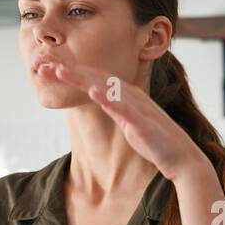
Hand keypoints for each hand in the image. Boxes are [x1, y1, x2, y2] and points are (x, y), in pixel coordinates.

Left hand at [47, 61, 205, 182]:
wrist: (182, 159)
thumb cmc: (155, 142)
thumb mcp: (128, 121)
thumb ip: (114, 109)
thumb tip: (98, 99)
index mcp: (125, 95)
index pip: (93, 78)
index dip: (70, 72)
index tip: (47, 69)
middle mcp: (130, 96)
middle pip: (95, 77)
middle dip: (68, 70)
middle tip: (42, 65)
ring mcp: (137, 108)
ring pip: (106, 87)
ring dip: (82, 78)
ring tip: (60, 71)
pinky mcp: (143, 123)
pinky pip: (124, 108)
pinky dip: (108, 98)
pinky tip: (93, 91)